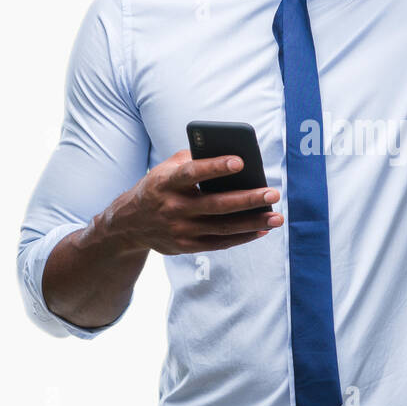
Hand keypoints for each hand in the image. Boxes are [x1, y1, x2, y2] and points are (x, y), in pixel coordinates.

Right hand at [102, 149, 281, 255]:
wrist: (130, 224)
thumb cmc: (159, 187)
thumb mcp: (167, 168)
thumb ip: (194, 158)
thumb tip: (233, 160)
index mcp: (167, 182)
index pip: (192, 172)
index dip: (215, 167)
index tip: (241, 161)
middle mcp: (173, 207)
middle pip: (216, 204)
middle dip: (248, 199)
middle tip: (273, 193)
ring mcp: (180, 230)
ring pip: (222, 227)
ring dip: (253, 222)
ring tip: (276, 216)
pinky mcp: (186, 246)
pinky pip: (220, 243)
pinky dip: (242, 237)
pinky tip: (262, 229)